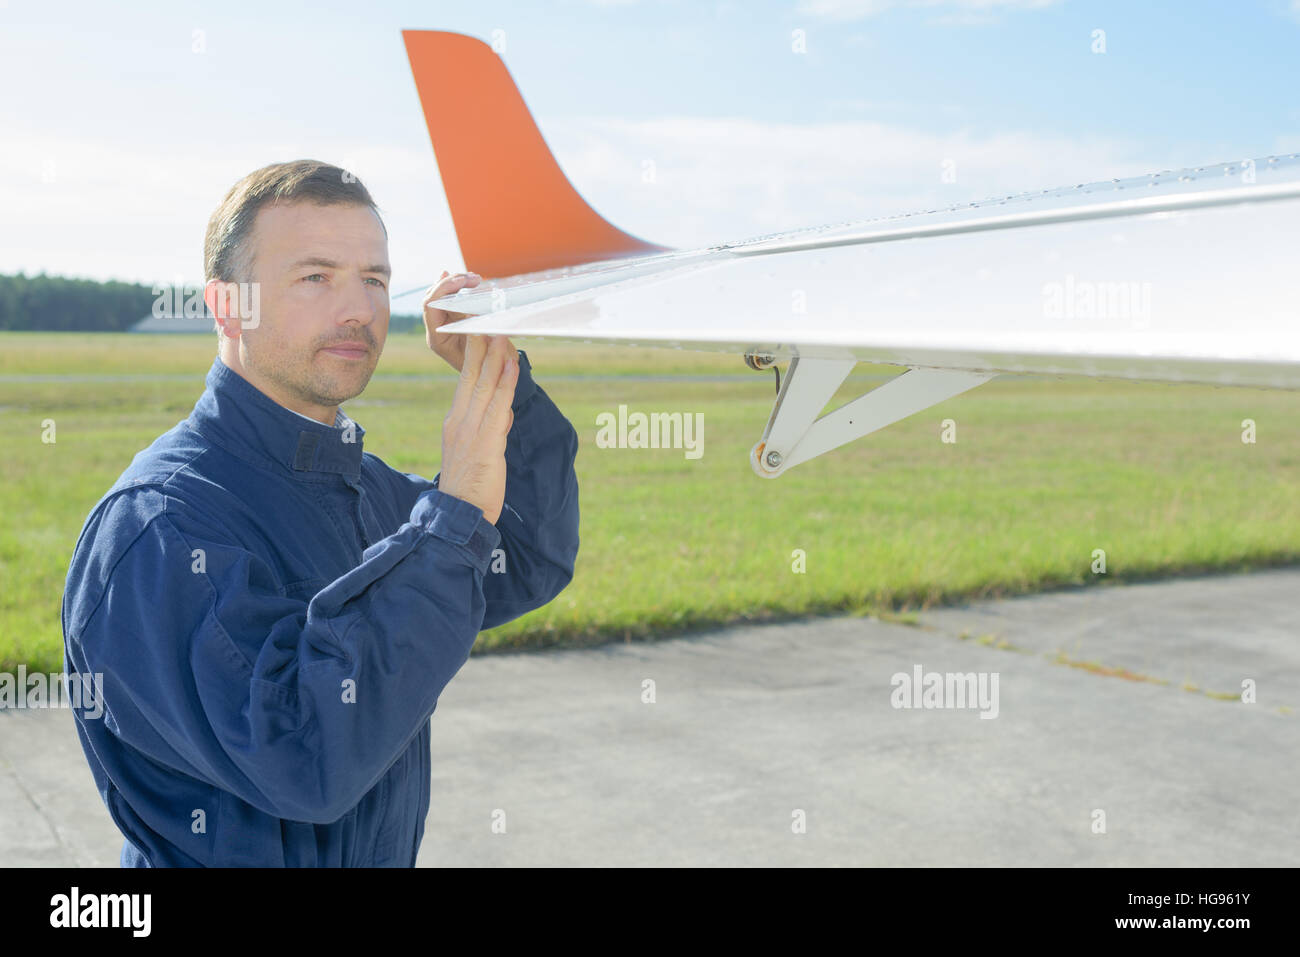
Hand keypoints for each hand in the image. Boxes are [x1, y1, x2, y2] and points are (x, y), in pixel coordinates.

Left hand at [422, 270, 515, 371]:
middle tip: (473, 279)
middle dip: (451, 282)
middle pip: (433, 297)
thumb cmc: (492, 366)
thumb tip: (473, 310)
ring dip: (455, 283)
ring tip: (474, 279)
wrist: (496, 376)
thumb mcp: (486, 350)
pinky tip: (463, 279)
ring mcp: (444, 325)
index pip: (431, 306)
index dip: (445, 289)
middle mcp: (437, 331)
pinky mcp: (454, 321)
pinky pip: (449, 299)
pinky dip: (456, 288)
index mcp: (438, 340)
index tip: (465, 282)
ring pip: (440, 295)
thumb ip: (477, 331)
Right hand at [436, 335, 517, 524]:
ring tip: (502, 330)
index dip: (474, 353)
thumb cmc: (470, 486)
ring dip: (495, 355)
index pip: (465, 379)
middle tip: (490, 316)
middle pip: (471, 374)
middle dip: (481, 343)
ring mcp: (470, 430)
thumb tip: (504, 413)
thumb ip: (491, 429)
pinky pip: (497, 406)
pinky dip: (506, 383)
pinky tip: (512, 365)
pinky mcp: (485, 443)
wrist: (460, 516)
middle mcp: (459, 419)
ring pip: (484, 384)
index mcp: (455, 420)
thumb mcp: (478, 451)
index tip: (482, 329)